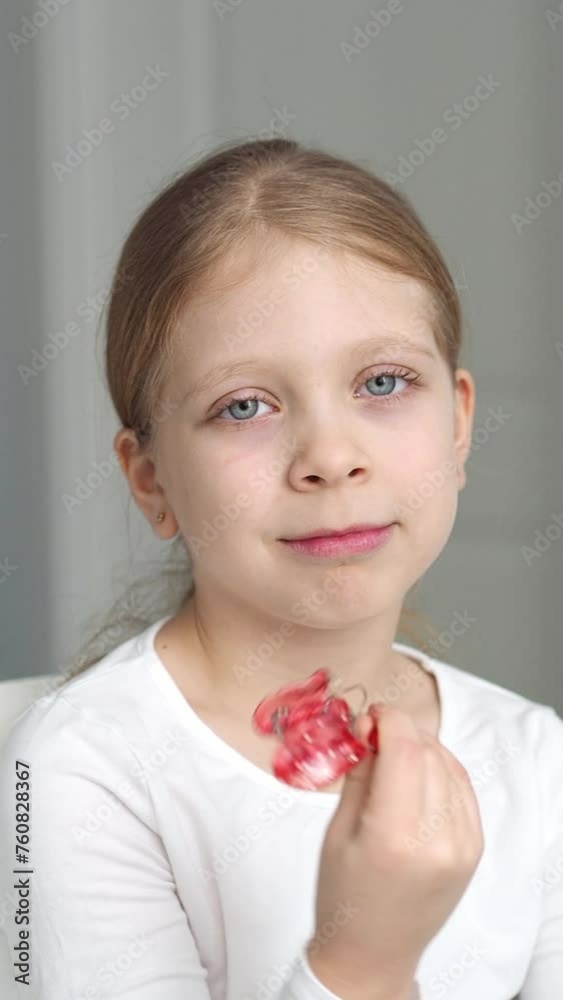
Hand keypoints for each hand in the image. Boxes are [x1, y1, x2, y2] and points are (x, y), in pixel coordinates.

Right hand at [307, 703, 483, 985]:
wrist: (374, 951)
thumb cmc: (343, 893)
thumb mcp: (336, 830)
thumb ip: (360, 772)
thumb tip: (371, 726)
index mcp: (393, 836)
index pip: (404, 749)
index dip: (388, 719)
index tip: (371, 714)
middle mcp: (436, 839)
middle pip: (427, 752)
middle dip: (400, 731)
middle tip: (374, 735)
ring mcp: (462, 845)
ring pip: (448, 764)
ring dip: (420, 747)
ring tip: (392, 757)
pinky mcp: (474, 847)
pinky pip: (462, 786)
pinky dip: (440, 768)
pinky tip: (418, 773)